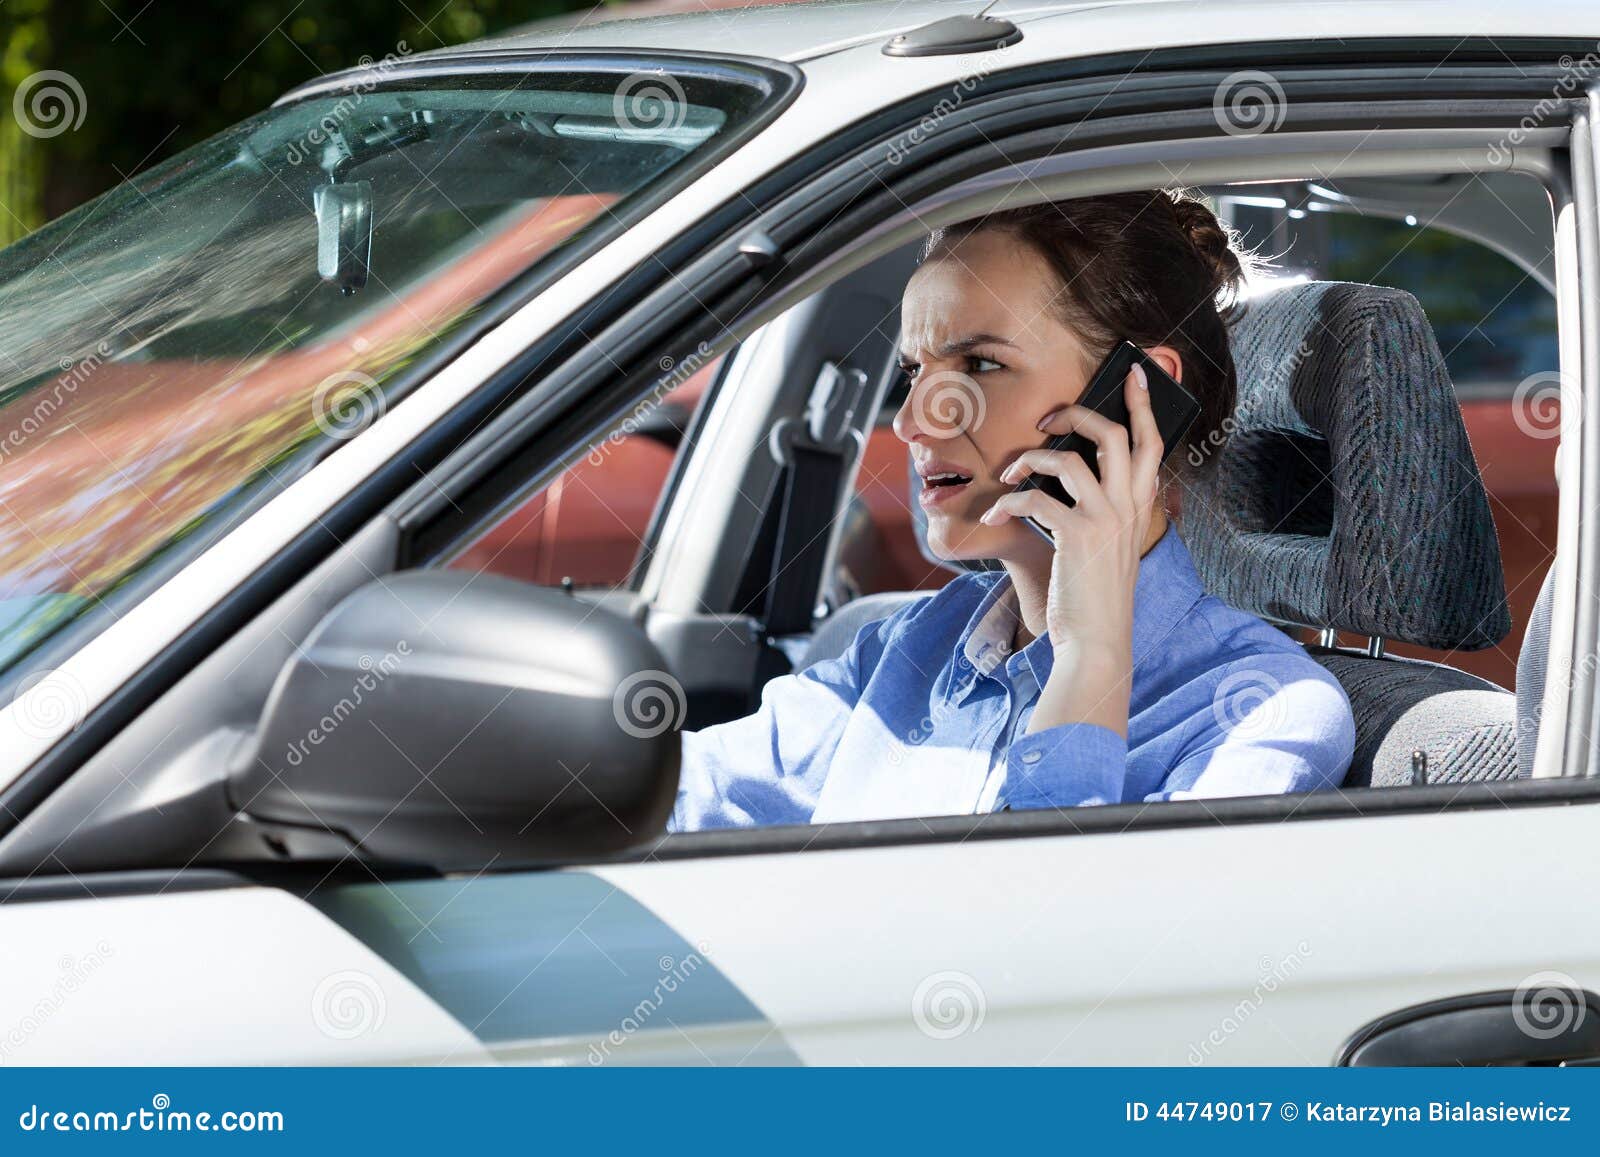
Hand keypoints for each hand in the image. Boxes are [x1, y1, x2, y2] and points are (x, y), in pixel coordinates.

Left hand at [980, 363, 1161, 734]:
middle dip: (1077, 415)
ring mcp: (1104, 520)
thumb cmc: (1096, 595)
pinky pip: (1034, 497)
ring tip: (1007, 474)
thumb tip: (1068, 471)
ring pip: (1068, 460)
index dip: (1143, 405)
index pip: (1152, 444)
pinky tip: (992, 516)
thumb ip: (1103, 509)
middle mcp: (1128, 508)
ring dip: (1028, 458)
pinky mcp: (1075, 536)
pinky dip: (1006, 502)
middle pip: (1113, 435)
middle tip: (1048, 419)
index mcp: (1139, 507)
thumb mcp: (1110, 545)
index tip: (1135, 373)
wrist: (1097, 642)